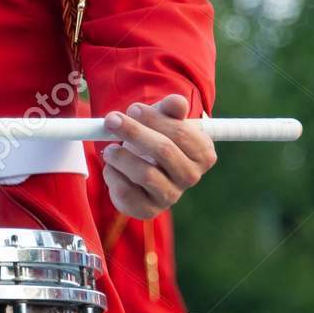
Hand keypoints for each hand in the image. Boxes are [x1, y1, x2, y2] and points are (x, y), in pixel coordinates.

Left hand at [100, 94, 216, 217]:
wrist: (141, 167)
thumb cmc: (156, 137)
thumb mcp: (164, 118)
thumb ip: (171, 108)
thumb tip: (176, 102)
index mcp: (203, 153)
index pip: (181, 133)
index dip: (154, 119)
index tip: (133, 109)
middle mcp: (191, 177)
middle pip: (164, 151)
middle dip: (134, 132)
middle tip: (111, 120)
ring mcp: (170, 197)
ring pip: (145, 174)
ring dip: (121, 156)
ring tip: (109, 148)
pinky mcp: (148, 210)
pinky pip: (126, 192)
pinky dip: (113, 175)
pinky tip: (112, 167)